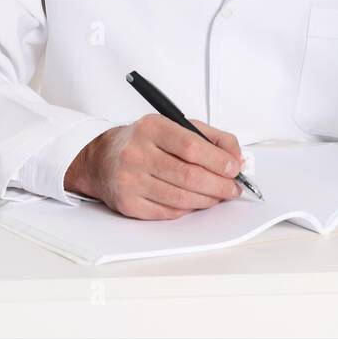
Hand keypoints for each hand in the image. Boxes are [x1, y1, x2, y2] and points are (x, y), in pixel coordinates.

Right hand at [63, 114, 244, 219]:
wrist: (102, 159)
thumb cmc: (143, 142)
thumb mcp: (175, 126)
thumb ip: (210, 138)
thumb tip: (236, 158)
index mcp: (151, 128)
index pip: (192, 146)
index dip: (218, 160)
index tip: (234, 168)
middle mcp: (137, 153)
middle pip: (190, 176)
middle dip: (220, 185)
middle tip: (233, 187)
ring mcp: (131, 181)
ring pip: (182, 198)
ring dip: (208, 200)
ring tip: (218, 195)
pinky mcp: (129, 204)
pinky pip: (169, 212)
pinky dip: (189, 209)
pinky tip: (195, 201)